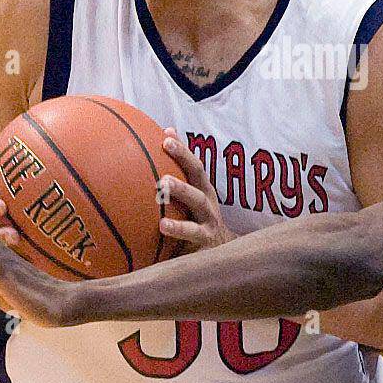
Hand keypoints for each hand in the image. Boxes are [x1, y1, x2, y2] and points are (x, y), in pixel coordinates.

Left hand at [158, 127, 236, 251]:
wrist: (222, 253)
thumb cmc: (198, 216)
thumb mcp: (191, 193)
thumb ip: (178, 168)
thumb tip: (165, 130)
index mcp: (203, 192)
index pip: (194, 168)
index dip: (182, 153)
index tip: (166, 138)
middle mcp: (208, 209)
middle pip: (197, 193)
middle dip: (182, 187)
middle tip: (163, 179)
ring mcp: (206, 232)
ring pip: (194, 225)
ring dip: (179, 223)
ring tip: (161, 218)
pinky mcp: (202, 253)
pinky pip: (188, 249)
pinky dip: (176, 243)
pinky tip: (160, 235)